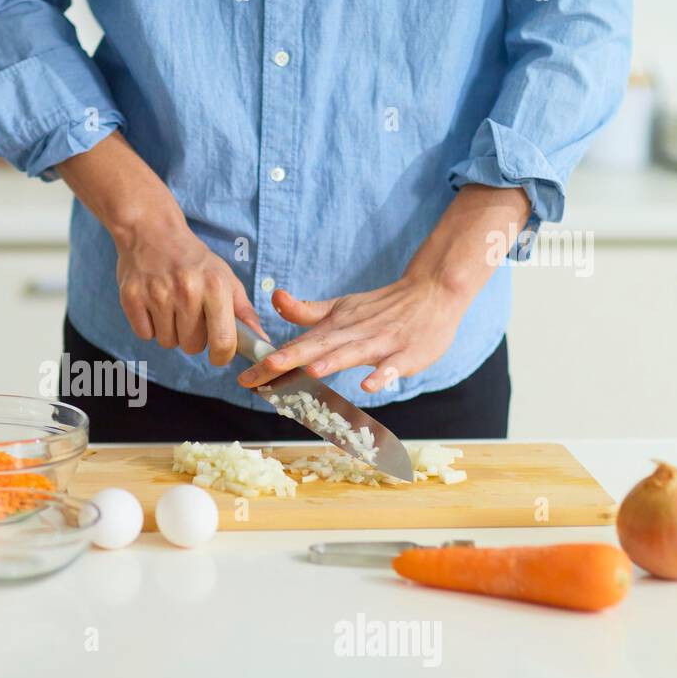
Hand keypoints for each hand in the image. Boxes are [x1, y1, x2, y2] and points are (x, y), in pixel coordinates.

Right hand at [114, 219, 264, 365]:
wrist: (152, 230)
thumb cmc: (193, 260)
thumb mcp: (224, 278)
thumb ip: (243, 312)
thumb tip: (261, 342)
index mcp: (215, 286)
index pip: (223, 341)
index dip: (221, 356)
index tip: (218, 355)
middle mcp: (186, 290)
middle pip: (192, 346)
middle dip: (193, 338)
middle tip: (190, 316)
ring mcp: (156, 294)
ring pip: (168, 342)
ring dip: (171, 332)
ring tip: (171, 307)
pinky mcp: (131, 297)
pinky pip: (146, 334)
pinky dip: (150, 326)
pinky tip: (153, 305)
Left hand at [237, 184, 529, 392]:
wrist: (432, 292)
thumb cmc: (381, 307)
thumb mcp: (341, 307)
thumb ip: (307, 310)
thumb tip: (274, 298)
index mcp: (334, 327)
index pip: (297, 345)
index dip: (271, 361)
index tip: (244, 376)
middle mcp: (352, 335)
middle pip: (317, 349)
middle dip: (289, 360)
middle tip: (263, 372)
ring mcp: (380, 344)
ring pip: (352, 353)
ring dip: (332, 362)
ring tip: (310, 370)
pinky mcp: (406, 353)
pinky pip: (393, 367)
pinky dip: (382, 376)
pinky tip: (369, 386)